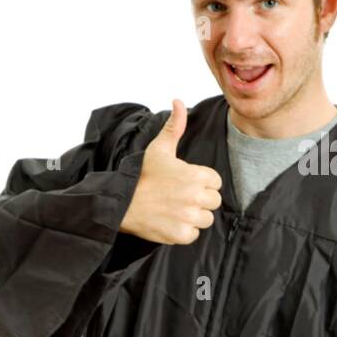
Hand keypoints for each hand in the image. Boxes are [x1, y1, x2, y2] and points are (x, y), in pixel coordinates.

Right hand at [120, 98, 222, 244]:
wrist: (120, 203)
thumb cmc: (141, 176)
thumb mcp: (159, 149)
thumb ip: (175, 126)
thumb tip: (178, 101)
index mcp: (197, 175)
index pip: (215, 183)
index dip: (201, 183)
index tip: (184, 184)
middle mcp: (196, 197)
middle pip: (213, 202)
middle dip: (199, 201)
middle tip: (177, 198)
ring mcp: (189, 217)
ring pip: (206, 220)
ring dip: (193, 217)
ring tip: (174, 210)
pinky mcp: (180, 235)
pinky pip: (193, 235)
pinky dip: (183, 232)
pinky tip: (169, 222)